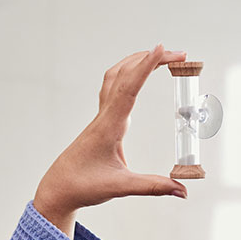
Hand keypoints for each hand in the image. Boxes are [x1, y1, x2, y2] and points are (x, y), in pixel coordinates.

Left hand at [34, 44, 188, 237]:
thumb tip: (182, 191)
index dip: (146, 67)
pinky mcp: (100, 121)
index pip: (129, 89)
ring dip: (138, 61)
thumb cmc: (83, 186)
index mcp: (108, 127)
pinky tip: (138, 76)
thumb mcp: (121, 187)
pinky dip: (128, 74)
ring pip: (116, 76)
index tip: (161, 48)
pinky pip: (113, 87)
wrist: (57, 189)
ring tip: (162, 56)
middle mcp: (104, 116)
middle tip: (179, 55)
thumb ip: (153, 187)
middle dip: (151, 59)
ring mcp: (100, 116)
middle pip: (125, 74)